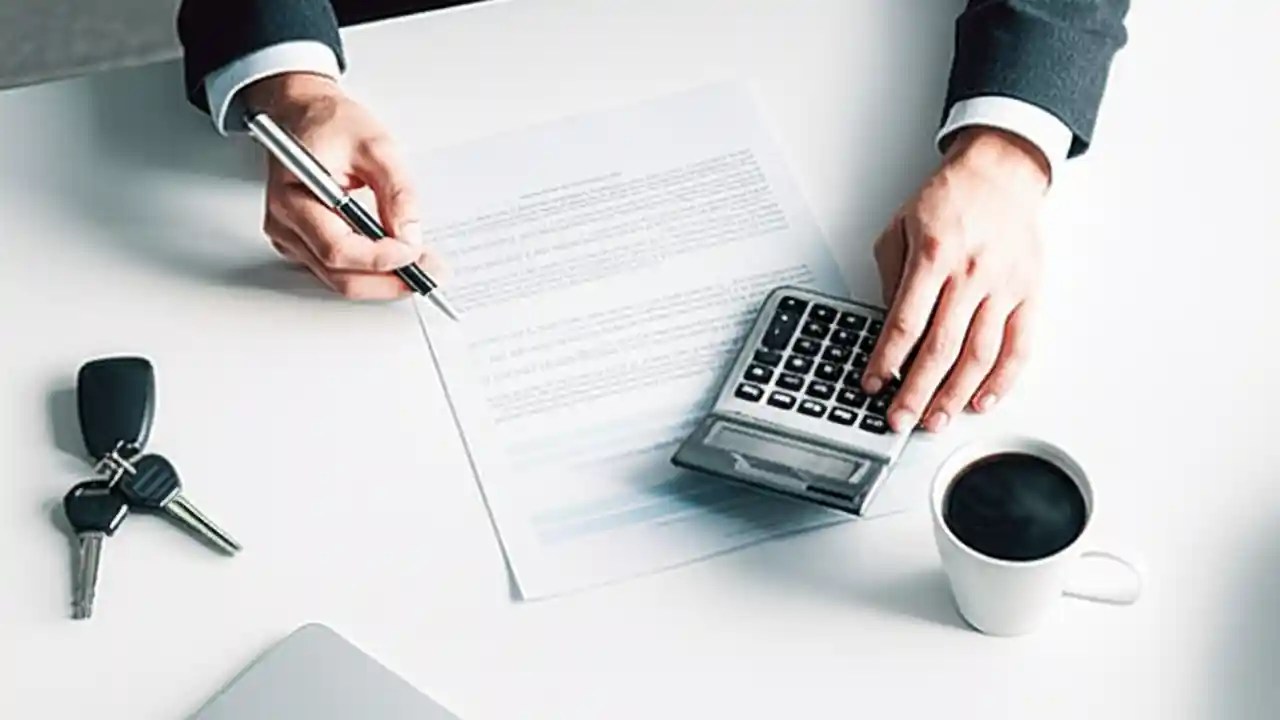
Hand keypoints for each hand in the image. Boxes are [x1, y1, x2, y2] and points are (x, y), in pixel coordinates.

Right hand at [245, 73, 445, 298]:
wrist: (303, 114)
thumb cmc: (330, 123)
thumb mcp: (376, 146)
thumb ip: (398, 192)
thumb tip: (410, 235)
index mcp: (293, 195)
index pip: (337, 249)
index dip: (380, 258)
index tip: (414, 251)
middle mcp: (285, 223)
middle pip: (340, 275)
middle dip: (389, 280)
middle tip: (428, 272)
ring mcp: (291, 237)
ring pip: (340, 280)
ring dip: (383, 281)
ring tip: (420, 266)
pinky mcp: (304, 243)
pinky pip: (338, 271)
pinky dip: (371, 272)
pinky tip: (396, 260)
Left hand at [864, 127, 1048, 432]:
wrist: (1000, 174)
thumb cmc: (949, 199)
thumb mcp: (900, 228)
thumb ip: (891, 277)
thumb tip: (889, 328)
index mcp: (935, 256)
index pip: (906, 322)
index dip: (887, 360)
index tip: (873, 384)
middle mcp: (972, 274)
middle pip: (941, 348)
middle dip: (917, 391)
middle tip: (900, 420)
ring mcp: (1004, 287)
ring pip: (980, 355)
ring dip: (955, 395)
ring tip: (935, 420)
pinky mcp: (1029, 294)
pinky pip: (1019, 346)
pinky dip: (1002, 380)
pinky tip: (982, 400)